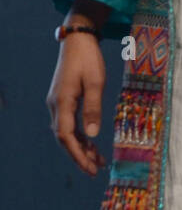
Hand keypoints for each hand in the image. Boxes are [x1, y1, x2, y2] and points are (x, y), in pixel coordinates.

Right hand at [46, 34, 106, 176]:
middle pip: (64, 138)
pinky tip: (91, 143)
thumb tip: (93, 134)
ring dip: (80, 147)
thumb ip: (93, 108)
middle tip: (95, 170)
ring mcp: (58, 102)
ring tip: (97, 160)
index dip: (77, 154)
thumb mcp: (96, 82)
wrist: (77, 39)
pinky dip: (80, 135)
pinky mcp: (64, 99)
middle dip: (78, 155)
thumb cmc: (88, 58)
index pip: (65, 136)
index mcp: (62, 102)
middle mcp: (56, 105)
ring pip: (66, 132)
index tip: (89, 167)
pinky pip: (69, 123)